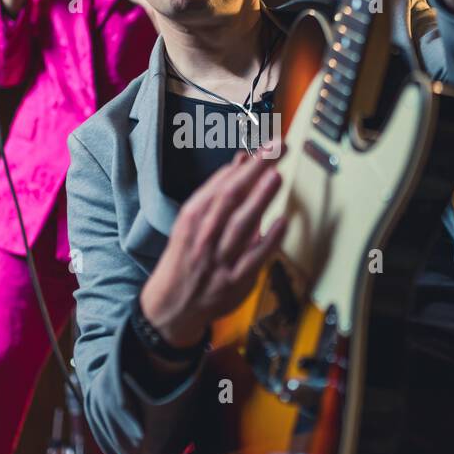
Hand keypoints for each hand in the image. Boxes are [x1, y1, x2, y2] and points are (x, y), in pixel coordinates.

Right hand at [140, 148, 287, 348]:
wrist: (171, 306)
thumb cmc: (185, 259)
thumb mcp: (194, 222)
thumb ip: (219, 193)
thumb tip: (242, 163)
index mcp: (193, 218)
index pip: (221, 185)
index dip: (245, 164)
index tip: (266, 147)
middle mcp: (204, 236)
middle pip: (230, 198)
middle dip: (254, 171)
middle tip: (276, 150)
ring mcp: (219, 259)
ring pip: (240, 225)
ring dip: (259, 199)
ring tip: (275, 177)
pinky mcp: (234, 281)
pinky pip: (254, 258)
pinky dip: (269, 240)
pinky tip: (282, 223)